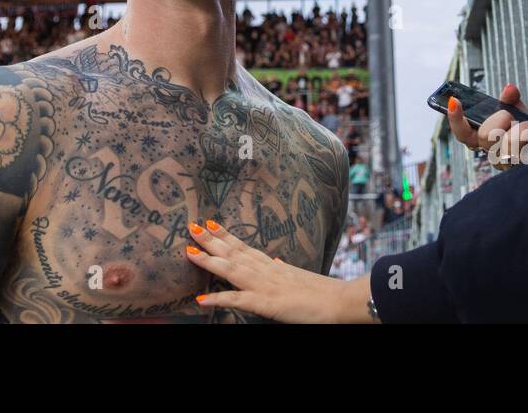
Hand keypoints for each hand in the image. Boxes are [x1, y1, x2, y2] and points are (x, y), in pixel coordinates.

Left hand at [184, 220, 361, 322]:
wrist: (339, 301)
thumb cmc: (321, 293)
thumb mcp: (298, 277)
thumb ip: (283, 270)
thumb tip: (275, 263)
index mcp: (272, 265)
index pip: (244, 247)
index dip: (226, 235)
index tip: (211, 223)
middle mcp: (266, 270)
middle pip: (233, 252)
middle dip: (210, 240)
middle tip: (190, 226)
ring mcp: (265, 285)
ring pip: (231, 269)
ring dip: (209, 260)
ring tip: (188, 251)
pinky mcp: (267, 303)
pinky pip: (238, 301)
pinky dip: (218, 299)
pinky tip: (201, 299)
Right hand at [446, 83, 527, 170]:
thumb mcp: (517, 112)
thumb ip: (510, 101)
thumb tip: (509, 89)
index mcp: (485, 141)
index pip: (464, 134)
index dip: (456, 119)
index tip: (455, 101)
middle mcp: (494, 155)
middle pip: (486, 138)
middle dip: (500, 121)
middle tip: (511, 116)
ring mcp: (511, 165)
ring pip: (509, 148)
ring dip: (524, 131)